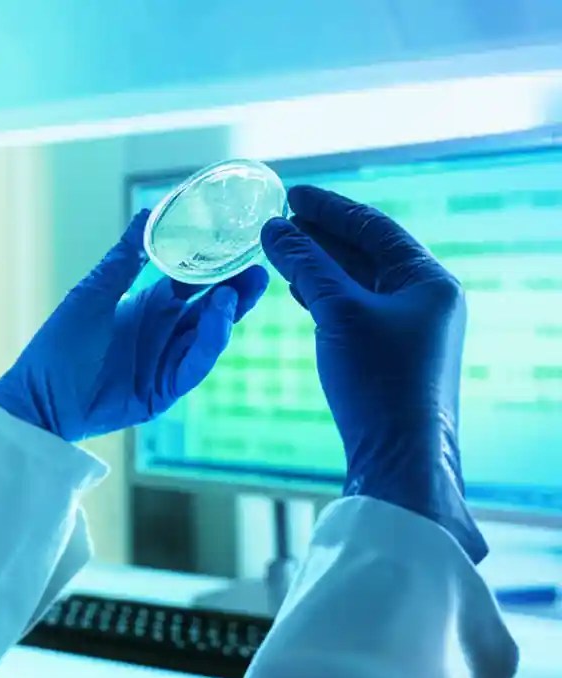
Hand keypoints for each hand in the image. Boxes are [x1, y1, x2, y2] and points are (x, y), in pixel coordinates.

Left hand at [0, 211, 268, 442]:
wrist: (38, 396)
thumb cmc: (59, 343)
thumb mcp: (94, 293)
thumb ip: (124, 258)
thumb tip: (148, 213)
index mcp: (149, 305)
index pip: (194, 281)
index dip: (216, 264)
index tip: (239, 241)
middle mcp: (163, 332)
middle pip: (211, 308)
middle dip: (236, 289)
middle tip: (259, 266)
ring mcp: (165, 362)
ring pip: (208, 336)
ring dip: (226, 314)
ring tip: (238, 289)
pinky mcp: (163, 391)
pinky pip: (192, 366)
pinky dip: (207, 344)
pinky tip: (216, 320)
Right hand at [261, 186, 485, 561]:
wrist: (399, 457)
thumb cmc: (378, 382)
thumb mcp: (337, 312)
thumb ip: (306, 264)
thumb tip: (273, 228)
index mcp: (429, 281)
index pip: (375, 228)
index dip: (330, 208)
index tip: (291, 195)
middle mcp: (426, 300)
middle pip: (367, 252)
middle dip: (322, 235)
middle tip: (279, 220)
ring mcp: (411, 329)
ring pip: (359, 282)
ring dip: (320, 265)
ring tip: (280, 250)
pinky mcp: (392, 356)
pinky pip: (356, 310)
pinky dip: (326, 295)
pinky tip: (299, 291)